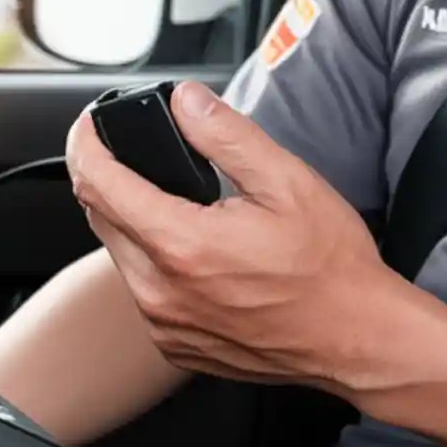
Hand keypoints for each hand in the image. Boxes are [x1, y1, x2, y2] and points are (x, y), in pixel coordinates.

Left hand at [66, 81, 405, 395]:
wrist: (361, 341)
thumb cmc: (332, 269)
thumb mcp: (286, 181)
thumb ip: (226, 134)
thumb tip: (185, 101)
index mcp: (180, 245)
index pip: (97, 182)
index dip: (85, 143)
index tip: (90, 124)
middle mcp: (159, 291)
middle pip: (100, 217)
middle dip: (110, 179)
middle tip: (142, 158)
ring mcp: (163, 324)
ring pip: (119, 254)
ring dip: (134, 223)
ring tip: (178, 205)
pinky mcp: (173, 344)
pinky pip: (142, 292)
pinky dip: (153, 266)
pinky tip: (194, 256)